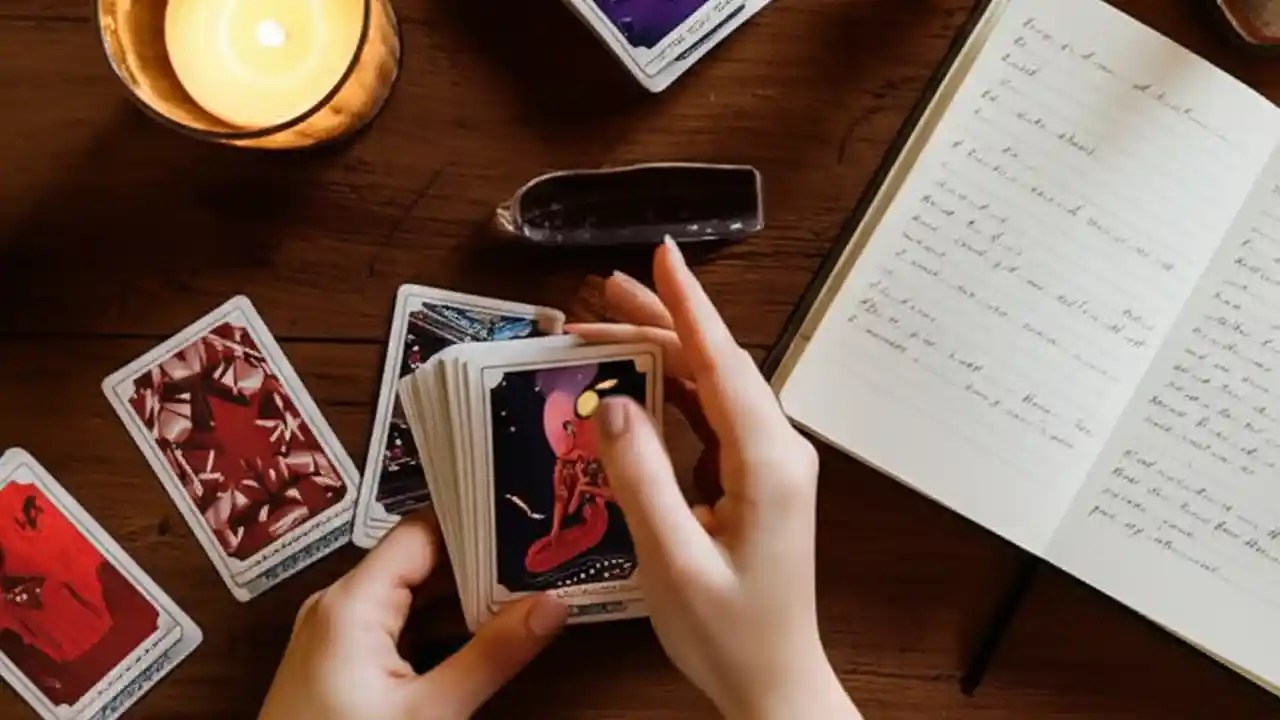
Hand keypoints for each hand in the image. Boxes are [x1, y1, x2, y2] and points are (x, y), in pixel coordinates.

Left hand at [260, 514, 568, 719]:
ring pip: (409, 592)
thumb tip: (552, 605)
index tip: (529, 523)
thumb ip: (492, 656)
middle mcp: (336, 605)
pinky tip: (480, 630)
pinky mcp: (339, 660)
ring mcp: (334, 633)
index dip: (477, 523)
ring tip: (523, 588)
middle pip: (418, 558)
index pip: (422, 531)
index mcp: (350, 603)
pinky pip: (395, 621)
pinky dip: (438, 621)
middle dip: (479, 560)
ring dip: (462, 594)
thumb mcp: (429, 714)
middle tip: (540, 557)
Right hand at [568, 240, 859, 719]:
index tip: (662, 253)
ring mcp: (768, 464)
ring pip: (711, 387)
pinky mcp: (754, 481)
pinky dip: (670, 394)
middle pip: (714, 365)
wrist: (774, 681)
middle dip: (660, 321)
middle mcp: (777, 451)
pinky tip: (634, 384)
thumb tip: (611, 402)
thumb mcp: (671, 559)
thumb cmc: (729, 632)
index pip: (723, 361)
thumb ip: (640, 477)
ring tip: (606, 324)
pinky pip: (710, 420)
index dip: (689, 304)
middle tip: (600, 293)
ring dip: (662, 354)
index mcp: (768, 462)